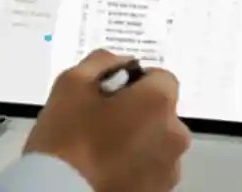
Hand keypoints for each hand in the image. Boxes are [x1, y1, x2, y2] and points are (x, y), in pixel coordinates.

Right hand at [24, 49, 191, 191]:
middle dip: (136, 110)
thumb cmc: (67, 135)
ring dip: (137, 137)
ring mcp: (170, 166)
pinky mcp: (160, 190)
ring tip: (100, 147)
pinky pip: (151, 166)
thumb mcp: (71, 83)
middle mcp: (174, 133)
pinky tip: (107, 166)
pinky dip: (135, 162)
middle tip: (99, 119)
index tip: (107, 92)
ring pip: (156, 140)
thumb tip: (119, 63)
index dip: (134, 80)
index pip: (161, 77)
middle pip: (160, 111)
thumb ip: (100, 62)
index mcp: (157, 102)